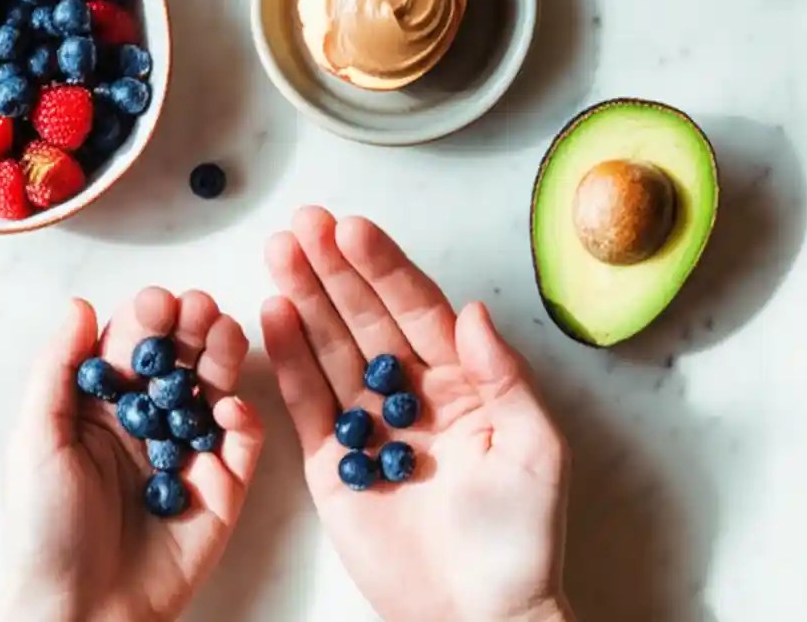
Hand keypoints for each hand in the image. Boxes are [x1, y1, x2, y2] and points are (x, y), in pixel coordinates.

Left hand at [0, 288, 263, 621]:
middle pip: (179, 360)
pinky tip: (228, 408)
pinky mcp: (221, 491)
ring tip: (225, 334)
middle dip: (194, 328)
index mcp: (101, 405)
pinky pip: (242, 446)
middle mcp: (147, 422)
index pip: (132, 345)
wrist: (79, 611)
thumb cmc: (44, 528)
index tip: (161, 302)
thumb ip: (58, 368)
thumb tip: (79, 304)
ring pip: (214, 392)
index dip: (149, 318)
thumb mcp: (36, 439)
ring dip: (223, 359)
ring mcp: (187, 454)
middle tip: (202, 310)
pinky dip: (243, 422)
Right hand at [261, 207, 572, 621]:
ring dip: (304, 299)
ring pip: (329, 348)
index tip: (352, 228)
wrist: (477, 614)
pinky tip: (271, 315)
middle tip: (302, 223)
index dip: (383, 267)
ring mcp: (366, 425)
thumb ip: (504, 376)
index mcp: (462, 383)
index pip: (416, 310)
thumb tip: (471, 310)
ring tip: (279, 253)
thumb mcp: (535, 449)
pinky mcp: (330, 462)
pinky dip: (287, 359)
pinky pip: (306, 402)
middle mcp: (409, 394)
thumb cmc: (519, 538)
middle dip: (333, 269)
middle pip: (364, 317)